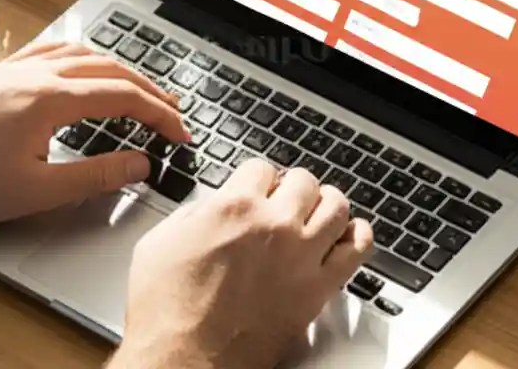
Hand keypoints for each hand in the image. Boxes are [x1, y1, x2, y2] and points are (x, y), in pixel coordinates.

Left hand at [0, 41, 186, 220]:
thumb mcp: (36, 191)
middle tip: (174, 112)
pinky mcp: (1, 72)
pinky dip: (86, 57)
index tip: (180, 134)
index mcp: (51, 99)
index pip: (125, 97)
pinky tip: (86, 66)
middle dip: (150, 90)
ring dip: (121, 69)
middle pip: (112, 69)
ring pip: (85, 53)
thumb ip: (95, 176)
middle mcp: (38, 73)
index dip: (161, 115)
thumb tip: (137, 164)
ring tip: (142, 88)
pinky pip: (55, 50)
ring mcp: (18, 68)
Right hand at [110, 160, 374, 368]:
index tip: (258, 187)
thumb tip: (210, 208)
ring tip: (318, 211)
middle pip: (304, 181)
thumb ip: (193, 215)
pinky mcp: (318, 288)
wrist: (185, 360)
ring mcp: (301, 255)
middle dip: (294, 187)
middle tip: (287, 199)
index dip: (258, 177)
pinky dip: (357, 236)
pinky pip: (357, 249)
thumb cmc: (167, 311)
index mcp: (234, 207)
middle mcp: (274, 225)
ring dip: (327, 204)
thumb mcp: (160, 242)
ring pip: (337, 206)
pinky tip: (348, 235)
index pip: (261, 167)